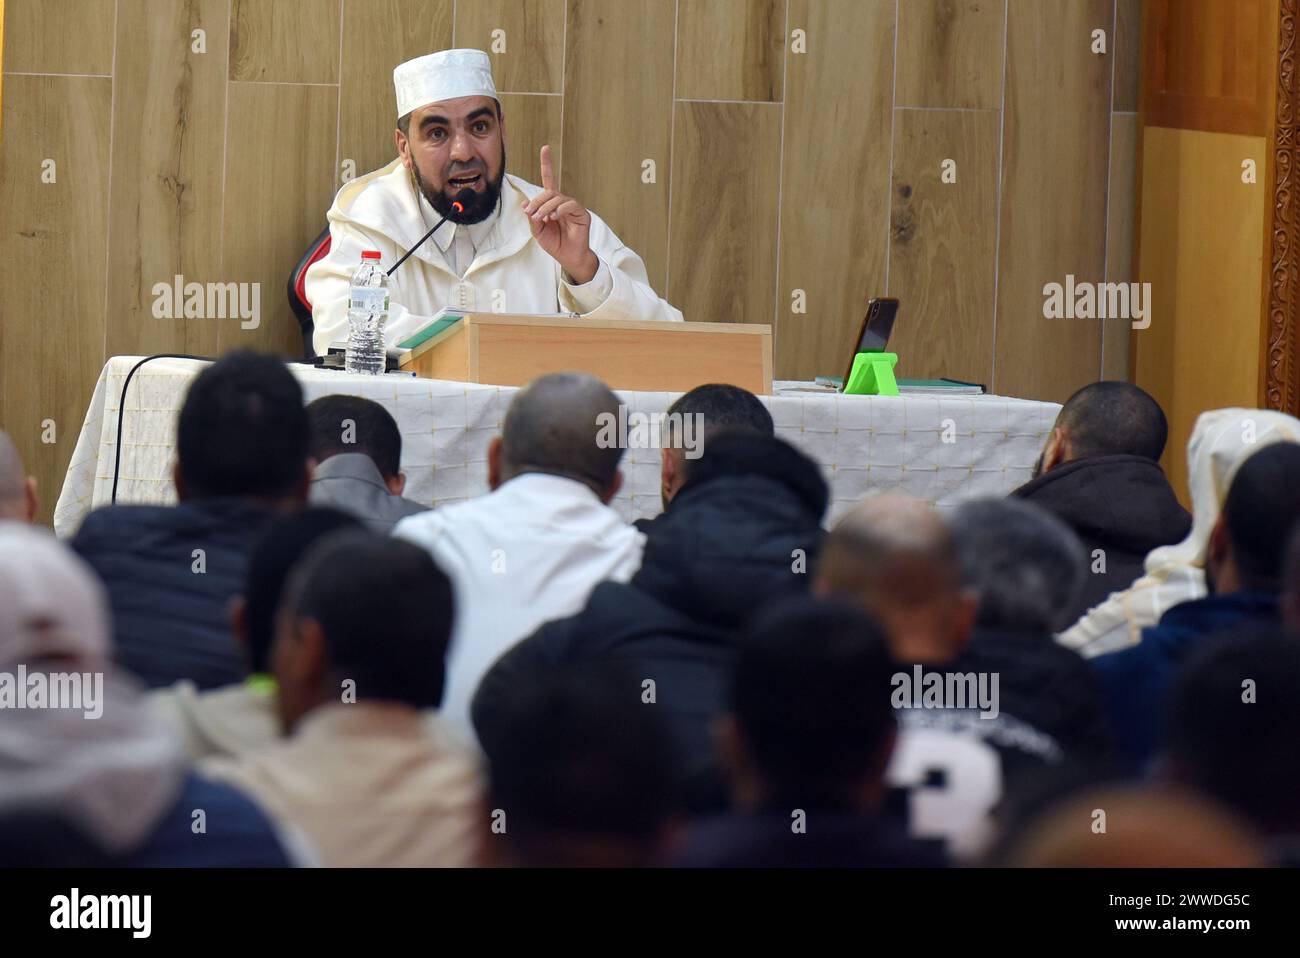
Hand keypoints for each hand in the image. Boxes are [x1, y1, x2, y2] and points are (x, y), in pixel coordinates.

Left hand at [522, 145, 597, 283]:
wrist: (568, 257)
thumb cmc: (555, 244)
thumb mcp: (538, 231)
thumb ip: (533, 217)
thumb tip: (526, 205)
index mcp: (552, 204)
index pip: (549, 180)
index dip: (547, 164)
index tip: (545, 148)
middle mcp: (563, 202)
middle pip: (549, 192)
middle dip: (537, 201)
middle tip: (531, 213)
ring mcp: (573, 207)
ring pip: (557, 198)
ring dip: (546, 207)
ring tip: (542, 218)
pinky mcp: (581, 213)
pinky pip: (570, 205)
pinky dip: (560, 210)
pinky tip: (554, 217)